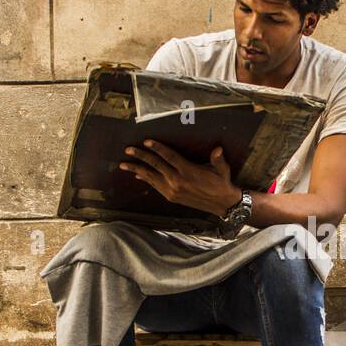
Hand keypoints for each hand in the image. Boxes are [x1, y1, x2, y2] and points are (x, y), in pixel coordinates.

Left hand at [120, 140, 240, 215]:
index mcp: (188, 171)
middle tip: (128, 150)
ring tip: (123, 164)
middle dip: (140, 157)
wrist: (222, 204)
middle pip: (155, 165)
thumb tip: (218, 149)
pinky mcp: (172, 197)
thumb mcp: (222, 170)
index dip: (157, 148)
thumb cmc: (222, 183)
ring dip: (137, 169)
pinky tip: (138, 175)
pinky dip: (146, 179)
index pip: (169, 157)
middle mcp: (178, 181)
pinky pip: (155, 186)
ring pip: (151, 177)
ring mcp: (173, 190)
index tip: (146, 142)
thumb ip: (218, 159)